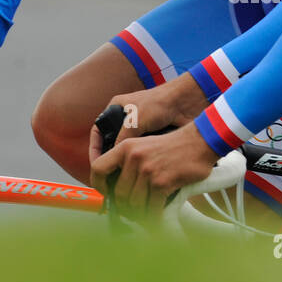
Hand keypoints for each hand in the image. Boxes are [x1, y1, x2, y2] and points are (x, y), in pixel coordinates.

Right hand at [87, 73, 208, 165]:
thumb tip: (113, 160)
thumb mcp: (135, 121)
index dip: (95, 150)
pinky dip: (138, 164)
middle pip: (111, 145)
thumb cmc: (160, 103)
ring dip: (125, 165)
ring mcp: (139, 130)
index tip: (96, 166)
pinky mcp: (151, 138)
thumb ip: (122, 140)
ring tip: (123, 179)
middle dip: (111, 160)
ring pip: (126, 153)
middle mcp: (125, 120)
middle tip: (110, 176)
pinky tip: (138, 174)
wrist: (186, 102)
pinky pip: (140, 155)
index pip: (98, 133)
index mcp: (116, 109)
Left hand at [90, 123, 220, 223]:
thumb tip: (118, 189)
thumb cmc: (175, 146)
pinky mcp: (162, 182)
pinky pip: (152, 208)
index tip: (105, 195)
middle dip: (125, 207)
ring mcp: (147, 171)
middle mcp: (134, 158)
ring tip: (146, 215)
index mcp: (126, 147)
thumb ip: (130, 162)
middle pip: (118, 193)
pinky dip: (154, 218)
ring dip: (140, 214)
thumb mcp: (145, 145)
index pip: (98, 168)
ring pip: (134, 203)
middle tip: (132, 211)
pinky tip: (157, 218)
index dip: (98, 186)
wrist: (201, 141)